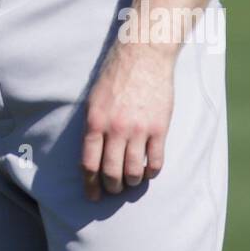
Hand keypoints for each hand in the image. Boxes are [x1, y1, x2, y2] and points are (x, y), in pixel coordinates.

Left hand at [81, 40, 176, 201]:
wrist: (144, 54)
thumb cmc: (115, 74)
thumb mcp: (94, 98)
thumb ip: (92, 126)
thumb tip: (92, 155)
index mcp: (95, 121)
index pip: (89, 163)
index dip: (90, 184)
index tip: (92, 196)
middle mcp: (116, 129)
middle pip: (111, 172)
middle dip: (111, 187)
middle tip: (113, 190)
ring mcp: (139, 130)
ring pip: (134, 172)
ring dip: (131, 183)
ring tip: (130, 182)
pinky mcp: (159, 128)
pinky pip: (156, 161)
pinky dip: (151, 172)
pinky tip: (148, 171)